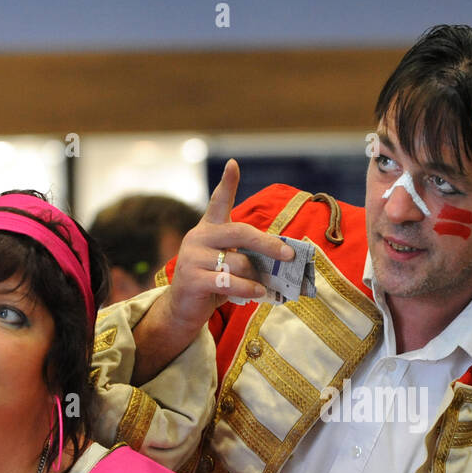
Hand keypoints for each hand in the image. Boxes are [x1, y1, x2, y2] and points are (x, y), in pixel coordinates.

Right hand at [163, 159, 295, 325]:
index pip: (218, 202)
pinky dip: (249, 288)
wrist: (183, 308)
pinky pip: (229, 282)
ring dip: (257, 276)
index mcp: (209, 229)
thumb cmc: (212, 282)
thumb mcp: (228, 262)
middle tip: (288, 254)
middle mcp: (198, 238)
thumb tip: (280, 257)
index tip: (233, 164)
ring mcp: (192, 258)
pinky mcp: (192, 280)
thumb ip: (246, 254)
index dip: (227, 183)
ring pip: (238, 262)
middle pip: (240, 233)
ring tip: (266, 285)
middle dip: (268, 244)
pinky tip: (259, 292)